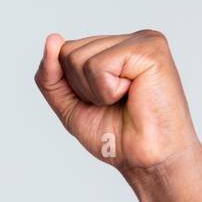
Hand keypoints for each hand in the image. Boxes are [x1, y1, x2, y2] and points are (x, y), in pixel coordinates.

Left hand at [34, 30, 201, 174]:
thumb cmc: (116, 136)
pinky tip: (132, 96)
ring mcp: (141, 40)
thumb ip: (51, 76)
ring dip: (95, 92)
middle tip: (114, 104)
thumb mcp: (69, 105)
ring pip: (81, 58)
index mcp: (114, 48)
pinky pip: (99, 66)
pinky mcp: (150, 49)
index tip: (101, 103)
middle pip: (69, 53)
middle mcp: (128, 39)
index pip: (64, 52)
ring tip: (124, 101)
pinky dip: (107, 91)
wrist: (146, 161)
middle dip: (81, 89)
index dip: (72, 87)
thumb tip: (51, 40)